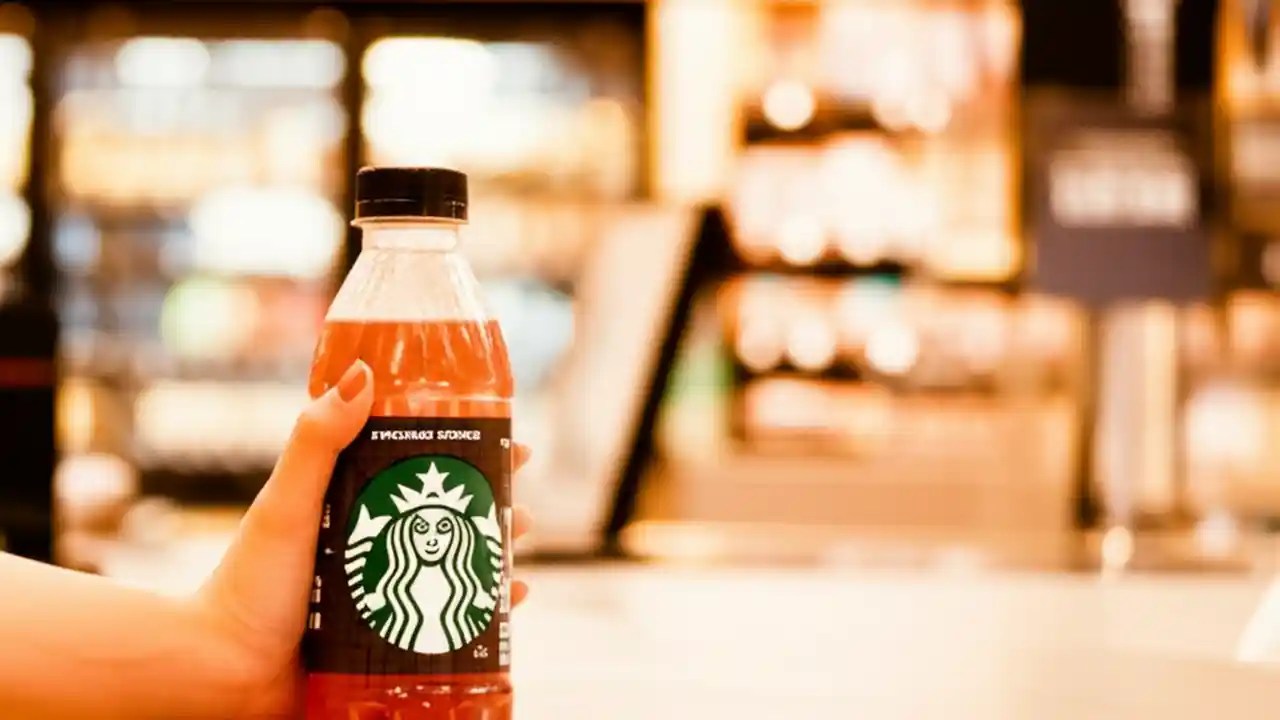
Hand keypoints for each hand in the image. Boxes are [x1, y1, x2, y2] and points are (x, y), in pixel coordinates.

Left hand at [197, 361, 531, 717]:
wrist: (225, 673)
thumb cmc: (248, 588)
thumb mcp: (288, 505)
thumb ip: (318, 441)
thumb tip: (363, 373)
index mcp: (349, 505)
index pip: (416, 465)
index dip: (463, 448)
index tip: (504, 435)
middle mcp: (371, 545)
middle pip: (445, 515)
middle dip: (489, 503)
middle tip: (519, 497)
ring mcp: (383, 592)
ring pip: (455, 564)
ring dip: (495, 551)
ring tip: (520, 544)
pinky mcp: (390, 638)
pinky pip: (451, 619)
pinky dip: (486, 609)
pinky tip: (511, 600)